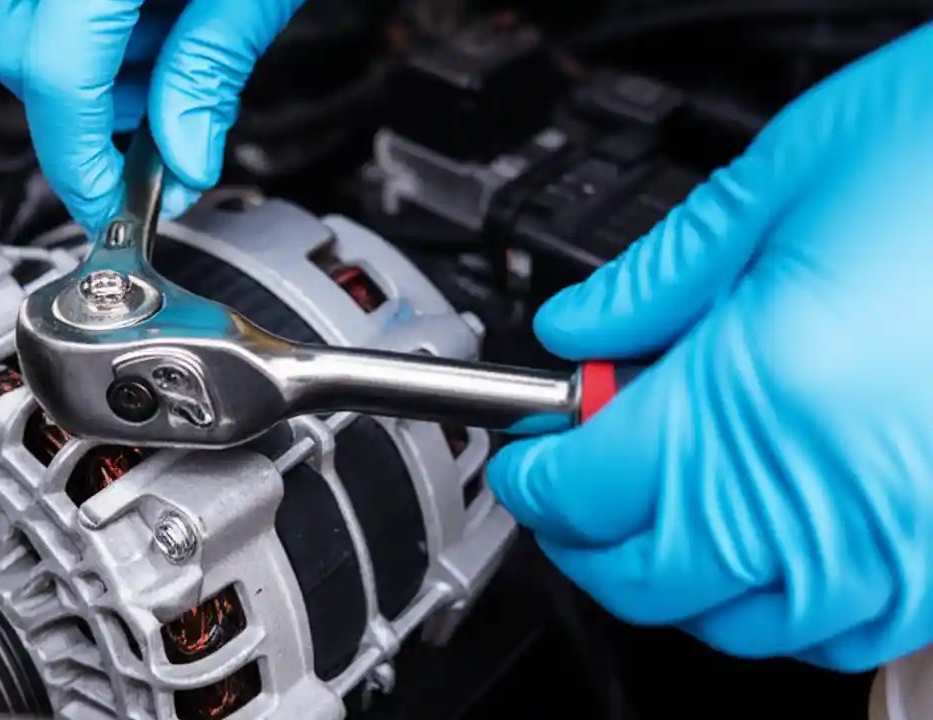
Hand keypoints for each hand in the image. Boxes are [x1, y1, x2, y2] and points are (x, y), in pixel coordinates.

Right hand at [0, 0, 304, 232]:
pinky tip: (163, 38)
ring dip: (101, 81)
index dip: (83, 163)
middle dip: (89, 127)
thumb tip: (185, 163)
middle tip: (160, 154)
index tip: (113, 213)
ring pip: (33, 34)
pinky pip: (56, 4)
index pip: (55, 77)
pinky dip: (104, 38)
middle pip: (23, 60)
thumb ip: (210, 71)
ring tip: (177, 80)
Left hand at [488, 22, 932, 671]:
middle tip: (577, 471)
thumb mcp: (788, 179)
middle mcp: (837, 495)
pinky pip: (842, 629)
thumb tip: (582, 330)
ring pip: (739, 622)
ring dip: (674, 570)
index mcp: (769, 392)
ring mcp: (913, 547)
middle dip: (586, 534)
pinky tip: (767, 532)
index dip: (538, 474)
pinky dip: (776, 599)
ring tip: (663, 493)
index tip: (531, 447)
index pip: (588, 489)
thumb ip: (657, 277)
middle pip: (647, 576)